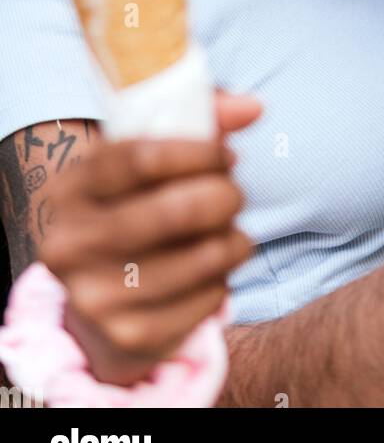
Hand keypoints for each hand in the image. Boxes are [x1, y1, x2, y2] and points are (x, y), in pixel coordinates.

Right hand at [40, 91, 260, 386]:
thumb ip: (200, 122)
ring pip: (200, 257)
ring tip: (232, 233)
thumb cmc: (138, 207)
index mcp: (69, 188)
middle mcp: (69, 244)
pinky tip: (214, 272)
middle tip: (235, 195)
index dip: (199, 153)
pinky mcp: (128, 336)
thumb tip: (254, 107)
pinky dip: (225, 280)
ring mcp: (93, 297)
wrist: (104, 299)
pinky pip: (207, 299)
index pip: (141, 159)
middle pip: (174, 210)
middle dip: (224, 197)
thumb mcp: (152, 159)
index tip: (227, 156)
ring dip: (234, 239)